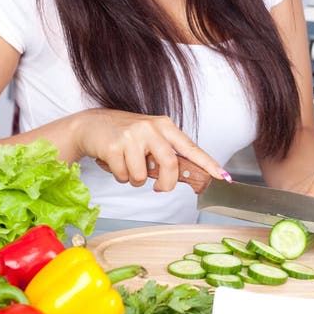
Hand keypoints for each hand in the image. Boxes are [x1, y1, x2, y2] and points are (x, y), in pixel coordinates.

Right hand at [72, 108, 225, 191]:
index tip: (223, 176)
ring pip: (143, 176)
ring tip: (126, 163)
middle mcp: (151, 127)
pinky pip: (123, 176)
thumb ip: (165, 152)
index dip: (208, 163)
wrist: (90, 125)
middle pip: (170, 165)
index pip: (190, 147)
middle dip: (166, 184)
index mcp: (164, 125)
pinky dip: (119, 176)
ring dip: (135, 179)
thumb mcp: (149, 137)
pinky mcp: (114, 146)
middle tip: (158, 188)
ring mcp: (132, 135)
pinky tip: (113, 161)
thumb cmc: (123, 134)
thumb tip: (182, 177)